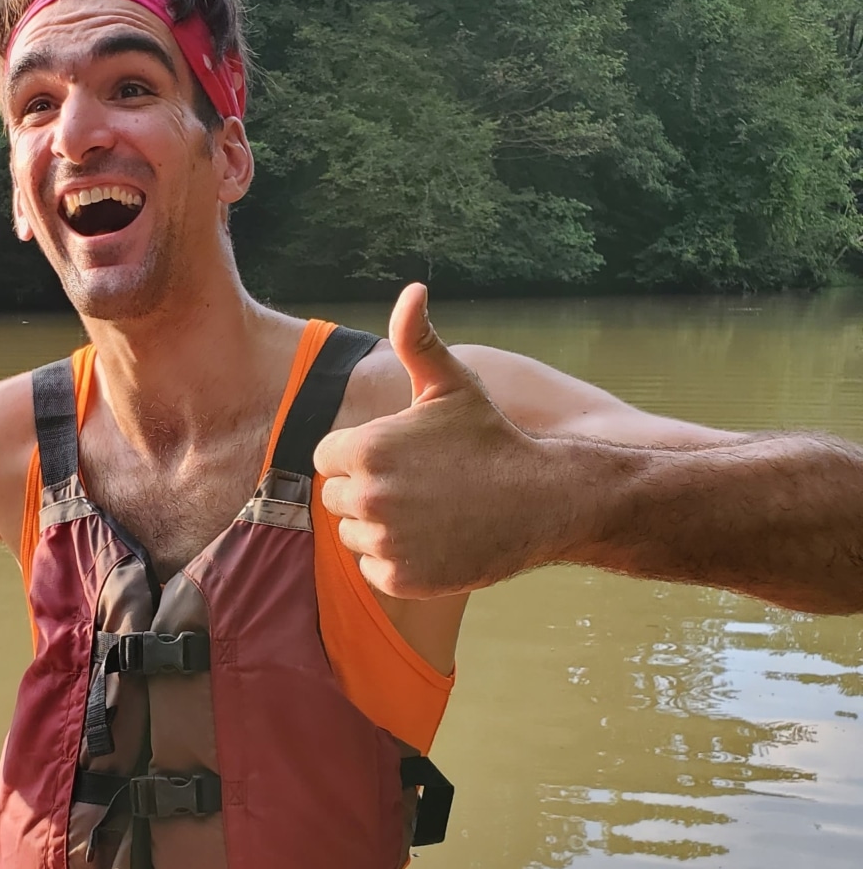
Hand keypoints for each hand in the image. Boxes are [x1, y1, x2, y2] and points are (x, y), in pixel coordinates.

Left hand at [314, 285, 567, 597]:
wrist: (542, 501)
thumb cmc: (491, 439)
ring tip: (429, 512)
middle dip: (368, 491)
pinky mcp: (400, 579)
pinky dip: (397, 561)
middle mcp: (368, 497)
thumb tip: (412, 290)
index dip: (360, 456)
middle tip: (419, 485)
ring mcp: (384, 542)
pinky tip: (434, 542)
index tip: (401, 456)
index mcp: (365, 449)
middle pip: (337, 498)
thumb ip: (416, 340)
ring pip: (354, 535)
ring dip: (381, 527)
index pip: (326, 459)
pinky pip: (374, 569)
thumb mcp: (451, 385)